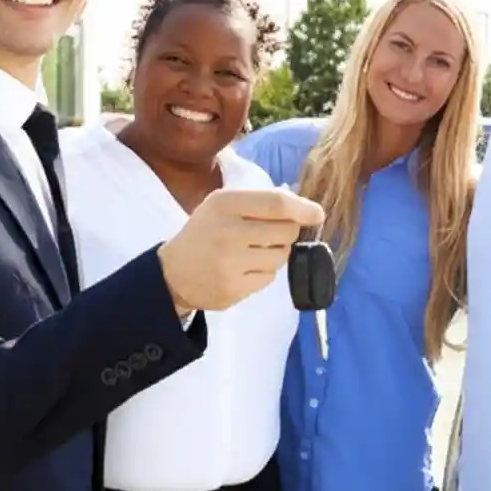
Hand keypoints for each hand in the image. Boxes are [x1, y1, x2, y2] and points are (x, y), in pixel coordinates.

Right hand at [157, 188, 324, 313]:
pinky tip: (243, 269)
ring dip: (276, 254)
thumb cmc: (206, 232)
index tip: (317, 214)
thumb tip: (307, 208)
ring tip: (252, 251)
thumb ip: (261, 202)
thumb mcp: (223, 205)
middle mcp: (226, 231)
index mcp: (224, 204)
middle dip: (288, 232)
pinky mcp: (233, 289)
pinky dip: (263, 273)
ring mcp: (229, 263)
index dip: (303, 208)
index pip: (276, 203)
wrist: (172, 273)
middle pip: (286, 231)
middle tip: (270, 234)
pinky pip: (269, 278)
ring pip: (281, 256)